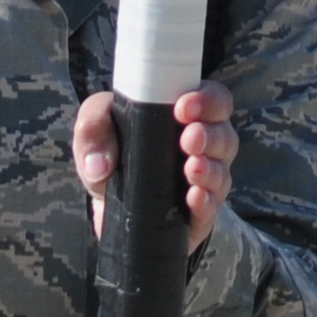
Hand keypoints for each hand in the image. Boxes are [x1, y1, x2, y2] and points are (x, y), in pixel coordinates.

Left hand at [72, 82, 236, 256]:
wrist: (110, 209)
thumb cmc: (111, 157)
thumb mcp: (93, 134)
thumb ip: (91, 129)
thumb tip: (99, 164)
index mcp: (188, 118)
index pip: (215, 101)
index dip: (208, 100)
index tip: (183, 107)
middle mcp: (205, 148)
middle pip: (225, 137)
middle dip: (209, 135)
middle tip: (188, 138)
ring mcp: (206, 183)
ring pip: (221, 173)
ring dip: (209, 169)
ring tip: (191, 168)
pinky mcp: (200, 216)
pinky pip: (211, 209)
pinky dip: (205, 202)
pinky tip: (194, 197)